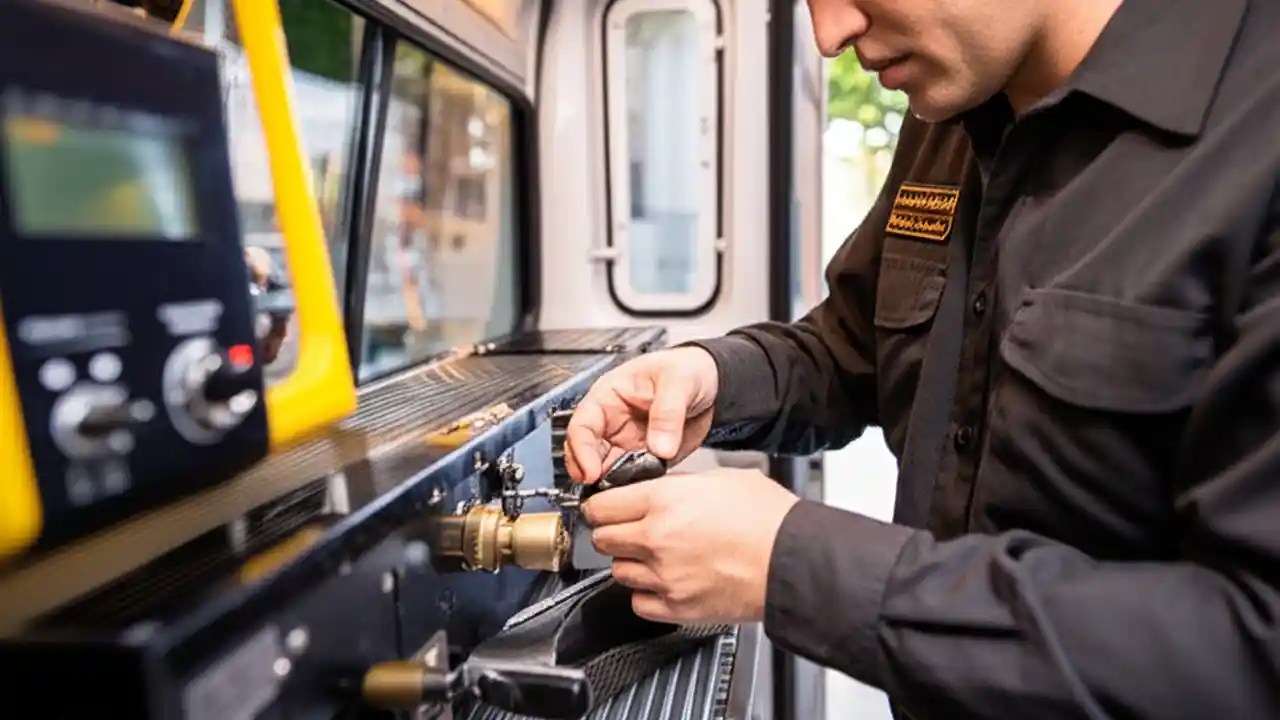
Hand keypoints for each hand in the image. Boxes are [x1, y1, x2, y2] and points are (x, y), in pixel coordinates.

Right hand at [565, 347, 719, 483]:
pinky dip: (634, 486)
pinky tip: (640, 491)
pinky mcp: (644, 457)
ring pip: (606, 469)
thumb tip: (660, 448)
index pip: (582, 425)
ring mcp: (627, 442)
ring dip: (610, 483)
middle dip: (588, 473)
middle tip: (599, 491)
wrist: (712, 382)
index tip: (590, 472)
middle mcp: (613, 422)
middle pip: (586, 452)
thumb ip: (668, 413)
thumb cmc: (686, 368)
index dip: (581, 450)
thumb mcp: (678, 381)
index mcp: (608, 396)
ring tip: (621, 494)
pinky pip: (633, 476)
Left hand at [582, 467, 799, 623]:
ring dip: (630, 562)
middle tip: (628, 528)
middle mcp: (656, 539)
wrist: (794, 561)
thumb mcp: (721, 479)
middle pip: (603, 539)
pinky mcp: (678, 607)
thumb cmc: (769, 519)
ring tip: (654, 555)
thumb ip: (680, 485)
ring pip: (618, 571)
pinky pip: (639, 603)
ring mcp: (664, 577)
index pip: (602, 506)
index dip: (601, 505)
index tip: (604, 507)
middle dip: (612, 532)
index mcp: (664, 501)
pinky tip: (663, 580)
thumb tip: (662, 489)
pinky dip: (646, 593)